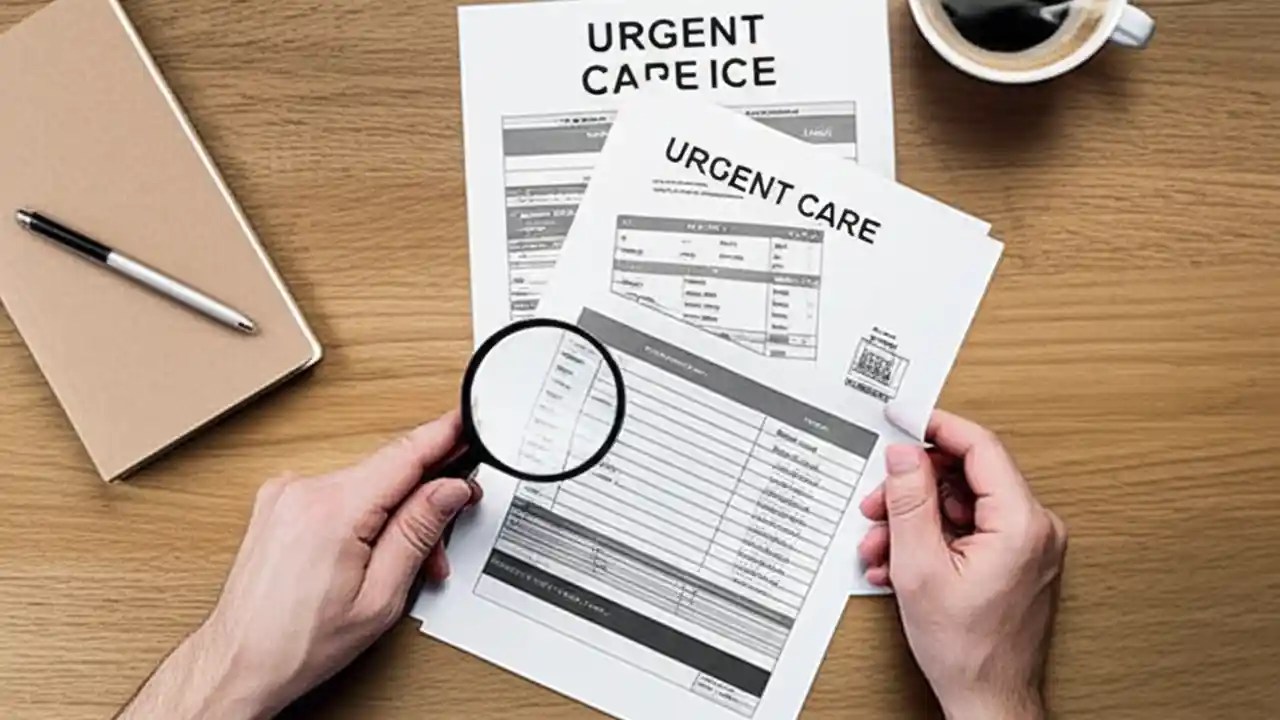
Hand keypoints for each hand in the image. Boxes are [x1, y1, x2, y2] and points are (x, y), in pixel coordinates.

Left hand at [118, 411, 479, 719]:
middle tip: (439, 545)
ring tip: (399, 563)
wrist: (240, 662)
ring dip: (392, 516)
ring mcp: (284, 494)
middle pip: (389, 473)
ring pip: (365, 485)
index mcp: (331, 510)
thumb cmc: (297, 644)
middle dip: (422, 504)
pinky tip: (368, 550)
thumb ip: (418, 533)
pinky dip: (362, 516)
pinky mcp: (278, 502)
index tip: (468, 423)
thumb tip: (448, 490)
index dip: (444, 436)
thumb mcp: (379, 598)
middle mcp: (302, 490)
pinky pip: (337, 493)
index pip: (405, 454)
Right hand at [858, 409, 1066, 719]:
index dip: (934, 426)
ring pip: (961, 504)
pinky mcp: (1015, 559)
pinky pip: (969, 529)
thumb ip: (909, 502)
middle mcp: (1034, 528)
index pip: (979, 447)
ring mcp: (1027, 544)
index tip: (903, 416)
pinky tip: (902, 562)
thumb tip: (903, 455)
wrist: (988, 699)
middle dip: (912, 489)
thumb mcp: (920, 567)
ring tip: (883, 546)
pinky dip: (931, 539)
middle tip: (876, 505)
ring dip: (914, 520)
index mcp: (1021, 523)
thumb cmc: (967, 650)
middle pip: (965, 476)